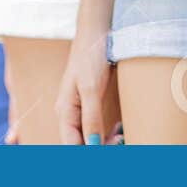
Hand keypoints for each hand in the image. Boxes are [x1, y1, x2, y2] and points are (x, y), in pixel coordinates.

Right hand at [55, 21, 115, 144]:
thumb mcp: (91, 87)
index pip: (72, 146)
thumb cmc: (90, 55)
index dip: (89, 155)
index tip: (109, 154)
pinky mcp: (91, 105)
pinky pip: (96, 128)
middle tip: (120, 146)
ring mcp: (80, 110)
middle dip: (98, 149)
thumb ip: (91, 118)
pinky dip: (107, 135)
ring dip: (104, 144)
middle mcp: (70, 114)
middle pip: (80, 145)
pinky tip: (119, 131)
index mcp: (64, 111)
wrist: (97, 31)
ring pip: (89, 139)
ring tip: (121, 140)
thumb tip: (94, 146)